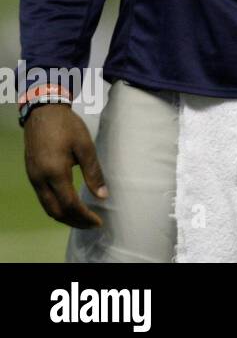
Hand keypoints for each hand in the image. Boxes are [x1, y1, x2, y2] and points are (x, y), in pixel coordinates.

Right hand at [24, 103, 107, 228]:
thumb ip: (94, 172)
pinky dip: (57, 207)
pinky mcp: (32, 175)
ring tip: (83, 219)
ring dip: (65, 217)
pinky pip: (44, 199)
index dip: (85, 216)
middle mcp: (40, 180)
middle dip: (74, 221)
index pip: (70, 204)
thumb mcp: (85, 146)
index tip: (99, 221)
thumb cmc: (67, 127)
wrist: (43, 113)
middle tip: (92, 224)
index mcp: (54, 173)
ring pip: (47, 207)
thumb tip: (103, 196)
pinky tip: (70, 206)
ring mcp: (33, 178)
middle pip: (56, 211)